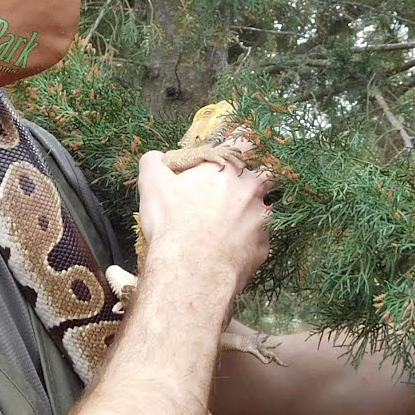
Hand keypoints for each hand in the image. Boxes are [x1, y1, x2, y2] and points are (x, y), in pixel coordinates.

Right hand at [137, 147, 271, 297]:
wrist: (189, 270)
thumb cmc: (172, 224)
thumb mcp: (152, 184)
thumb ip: (154, 162)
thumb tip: (156, 157)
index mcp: (228, 169)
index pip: (245, 144)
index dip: (239, 148)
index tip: (231, 157)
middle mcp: (252, 191)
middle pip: (260, 178)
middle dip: (245, 185)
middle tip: (222, 199)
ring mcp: (261, 220)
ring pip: (260, 210)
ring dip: (246, 215)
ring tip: (221, 229)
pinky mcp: (263, 247)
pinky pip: (257, 239)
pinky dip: (244, 242)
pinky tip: (225, 249)